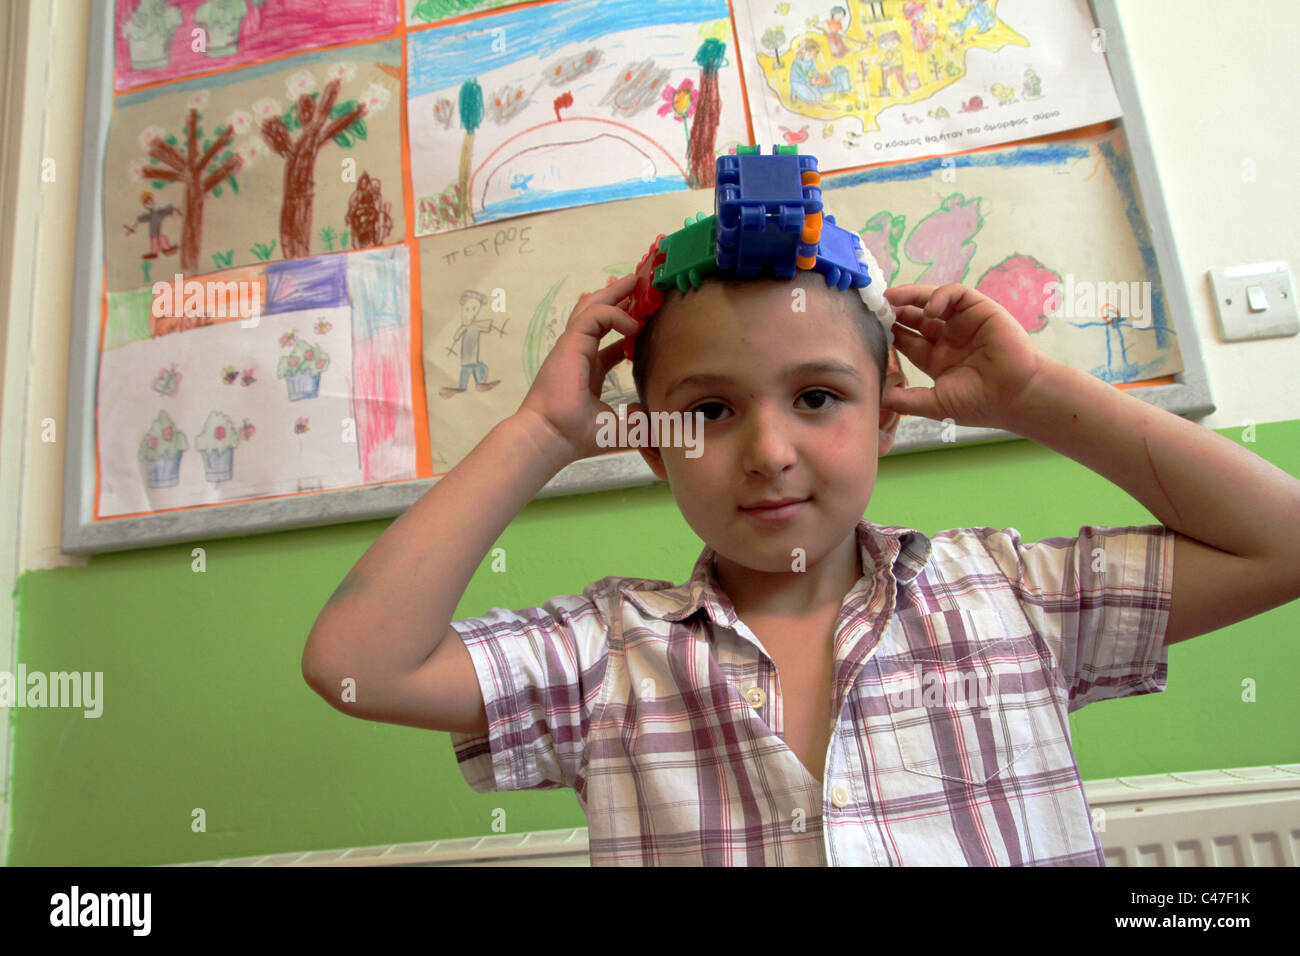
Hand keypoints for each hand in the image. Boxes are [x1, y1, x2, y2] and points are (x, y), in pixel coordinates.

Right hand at [516, 273, 639, 463]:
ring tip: (636, 281)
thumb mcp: (618, 428)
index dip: (627, 328)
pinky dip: (615, 314)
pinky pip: (595, 316)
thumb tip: (655, 416)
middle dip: (618, 298)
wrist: (552, 438)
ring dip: (615, 293)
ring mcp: (573, 347)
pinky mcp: (571, 343)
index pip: (608, 341)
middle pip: (598, 315)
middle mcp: (579, 355)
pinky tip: (634, 324)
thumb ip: (638, 422)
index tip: (645, 320)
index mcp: (588, 372)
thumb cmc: (576, 436)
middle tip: (639, 283)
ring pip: (593, 307)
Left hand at [882, 283, 1050, 430]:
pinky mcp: (980, 309)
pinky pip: (955, 293)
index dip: (888, 331)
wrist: (1017, 396)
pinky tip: (929, 310)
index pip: (905, 339)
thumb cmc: (980, 404)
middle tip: (875, 308)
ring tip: (891, 299)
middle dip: (894, 311)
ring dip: (910, 297)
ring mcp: (963, 323)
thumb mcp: (934, 404)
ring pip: (930, 300)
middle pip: (913, 316)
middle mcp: (947, 338)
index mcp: (935, 359)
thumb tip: (877, 398)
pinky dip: (939, 296)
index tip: (868, 327)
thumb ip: (905, 400)